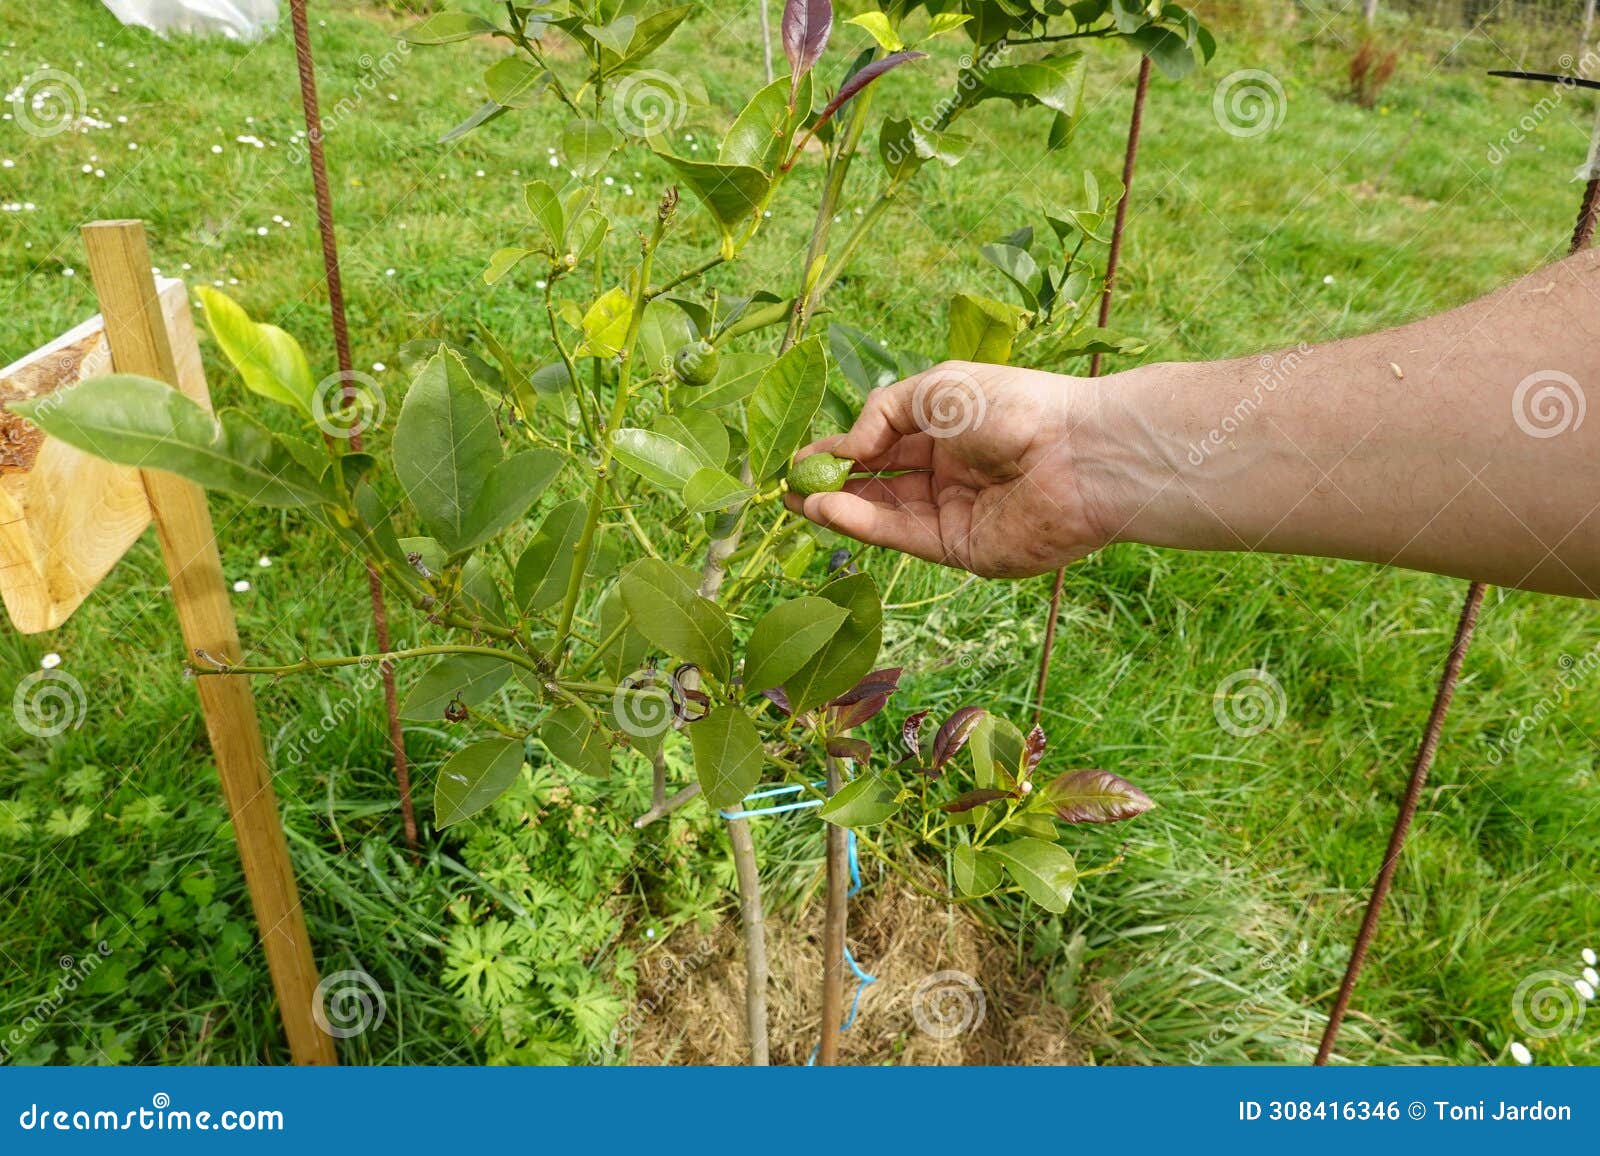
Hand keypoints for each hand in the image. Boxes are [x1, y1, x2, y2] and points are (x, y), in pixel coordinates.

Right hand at [784, 361, 1110, 577]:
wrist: (1076, 455)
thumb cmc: (1013, 407)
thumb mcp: (937, 388)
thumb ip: (881, 414)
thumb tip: (847, 448)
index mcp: (949, 427)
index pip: (882, 442)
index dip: (840, 450)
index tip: (798, 458)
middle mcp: (948, 471)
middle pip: (878, 482)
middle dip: (831, 484)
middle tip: (785, 487)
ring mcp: (953, 513)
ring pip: (884, 513)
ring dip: (838, 507)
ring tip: (795, 501)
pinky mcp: (960, 550)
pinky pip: (902, 537)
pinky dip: (862, 525)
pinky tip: (828, 510)